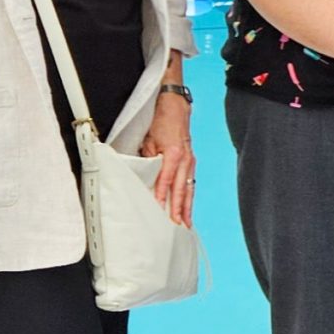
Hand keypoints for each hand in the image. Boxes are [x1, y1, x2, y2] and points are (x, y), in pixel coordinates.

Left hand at [143, 89, 195, 225]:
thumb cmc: (160, 122)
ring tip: (186, 224)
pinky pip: (191, 183)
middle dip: (179, 209)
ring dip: (187, 208)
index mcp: (173, 154)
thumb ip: (146, 160)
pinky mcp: (191, 162)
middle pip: (182, 189)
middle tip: (177, 226)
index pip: (166, 180)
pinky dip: (189, 197)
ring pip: (189, 189)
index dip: (162, 196)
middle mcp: (185, 159)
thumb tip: (142, 178)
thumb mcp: (148, 140)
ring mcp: (190, 161)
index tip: (159, 211)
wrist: (175, 107)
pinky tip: (187, 208)